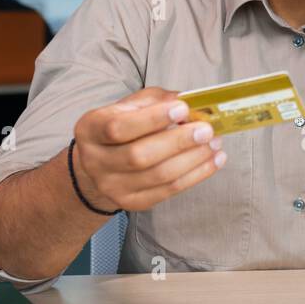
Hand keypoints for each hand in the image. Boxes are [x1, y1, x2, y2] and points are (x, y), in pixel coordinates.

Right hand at [71, 87, 226, 211]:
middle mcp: (94, 161)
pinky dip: (196, 175)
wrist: (104, 162)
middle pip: (139, 156)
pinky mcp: (131, 203)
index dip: (152, 119)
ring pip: (158, 176)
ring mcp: (111, 186)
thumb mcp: (133, 105)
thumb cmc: (124, 125)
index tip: (182, 109)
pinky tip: (213, 161)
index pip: (118, 127)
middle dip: (178, 142)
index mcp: (90, 129)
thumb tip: (189, 102)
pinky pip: (169, 191)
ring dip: (193, 159)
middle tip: (206, 130)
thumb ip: (157, 100)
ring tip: (215, 144)